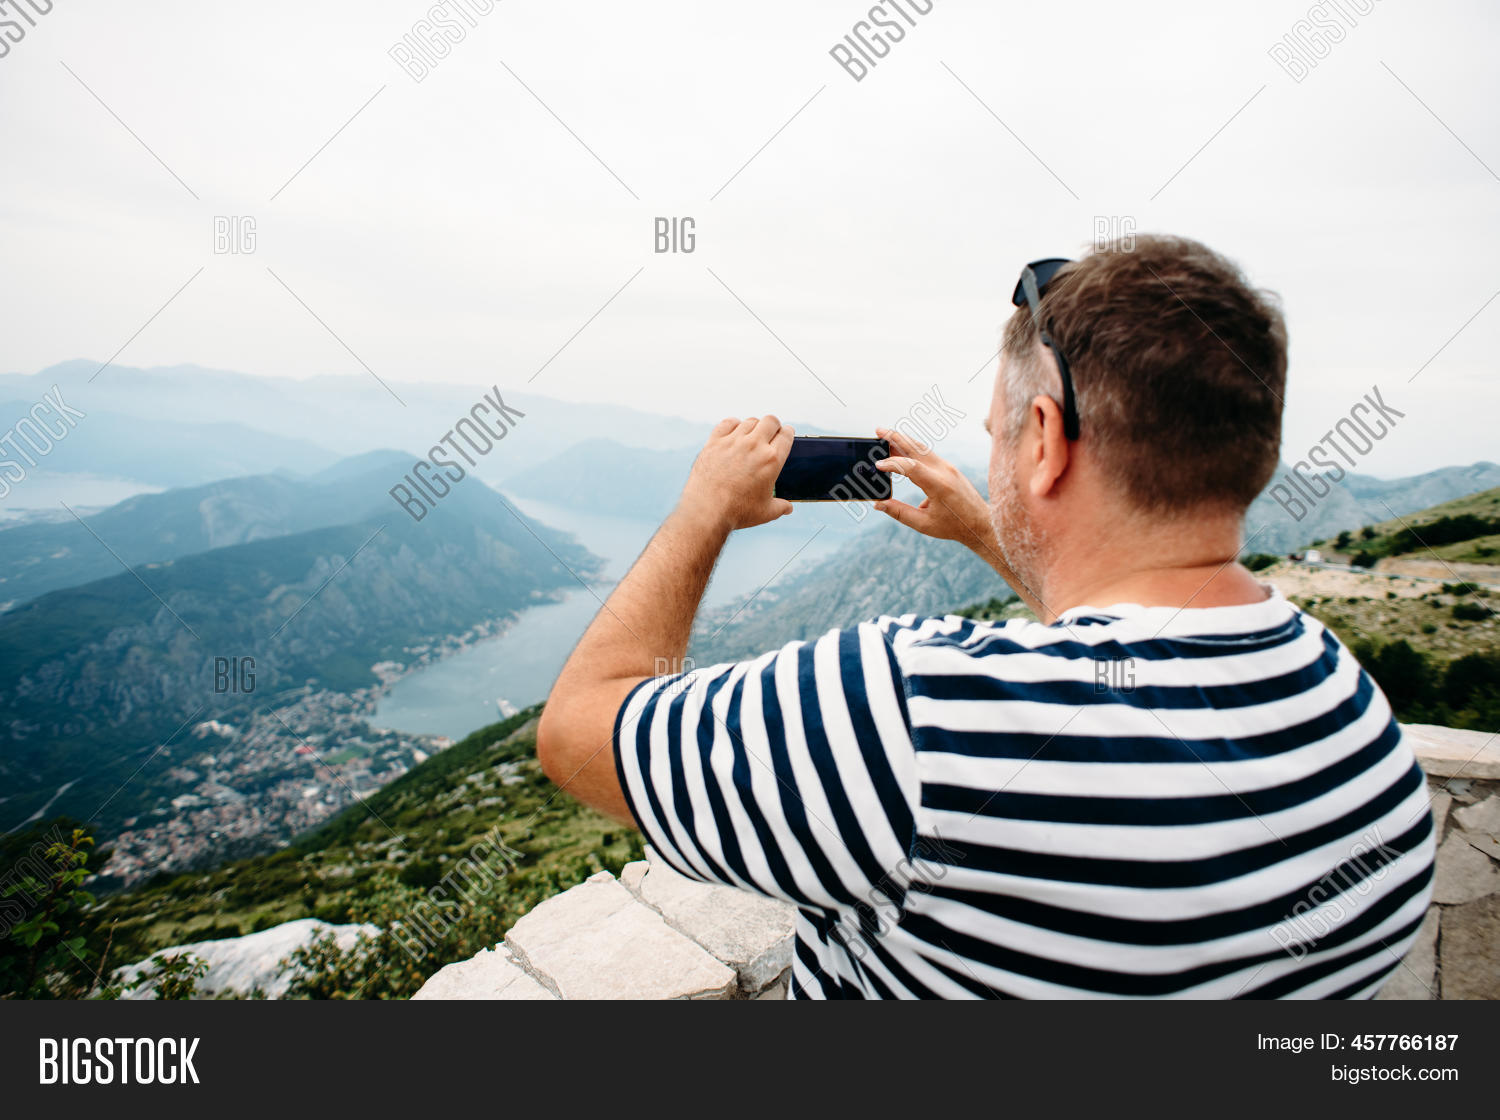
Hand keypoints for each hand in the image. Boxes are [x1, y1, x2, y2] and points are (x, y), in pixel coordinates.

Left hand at [677, 416, 794, 532]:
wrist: (706, 511)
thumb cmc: (737, 512)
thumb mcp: (765, 512)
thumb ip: (780, 507)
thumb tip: (787, 508)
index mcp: (772, 460)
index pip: (786, 434)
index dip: (788, 432)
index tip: (786, 433)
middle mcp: (754, 445)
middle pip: (770, 421)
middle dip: (773, 425)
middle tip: (770, 432)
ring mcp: (733, 441)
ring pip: (749, 421)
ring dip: (754, 426)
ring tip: (752, 435)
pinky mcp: (714, 442)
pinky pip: (727, 423)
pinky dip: (733, 425)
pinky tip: (734, 433)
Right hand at [873, 427, 997, 556]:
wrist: (982, 522)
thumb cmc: (954, 527)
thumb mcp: (924, 524)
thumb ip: (899, 513)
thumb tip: (878, 505)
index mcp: (938, 485)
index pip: (911, 467)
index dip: (893, 464)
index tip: (877, 465)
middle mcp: (944, 471)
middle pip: (916, 448)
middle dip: (896, 438)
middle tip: (878, 430)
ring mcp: (948, 467)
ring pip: (922, 448)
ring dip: (904, 440)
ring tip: (886, 436)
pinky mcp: (949, 468)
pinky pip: (928, 454)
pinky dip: (913, 449)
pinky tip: (901, 449)